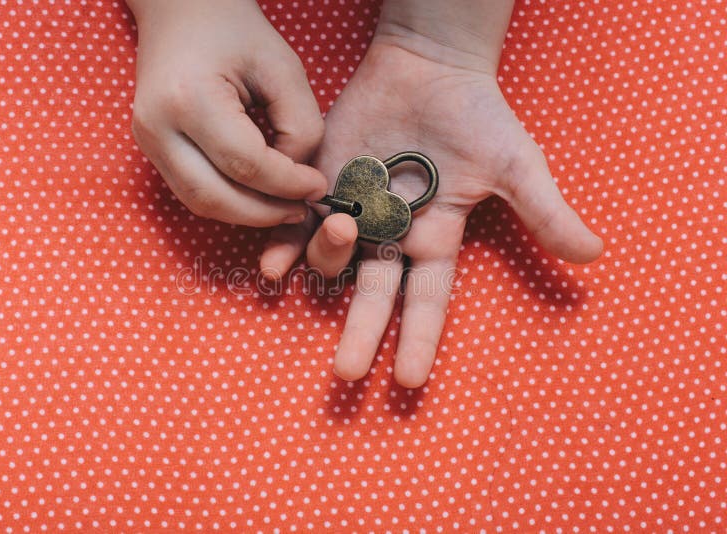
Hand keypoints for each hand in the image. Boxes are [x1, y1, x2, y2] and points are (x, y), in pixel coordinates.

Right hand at [127, 0, 326, 226]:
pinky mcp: (150, 148)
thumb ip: (301, 126)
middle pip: (215, 196)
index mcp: (189, 97)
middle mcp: (157, 125)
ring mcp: (146, 140)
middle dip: (265, 213)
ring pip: (199, 203)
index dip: (287, 184)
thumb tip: (297, 180)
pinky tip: (258, 196)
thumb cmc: (234, 30)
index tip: (317, 186)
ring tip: (283, 207)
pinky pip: (191, 192)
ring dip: (246, 215)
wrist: (182, 10)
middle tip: (301, 210)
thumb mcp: (283, 68)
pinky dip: (228, 202)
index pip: (245, 164)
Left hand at [262, 27, 602, 387]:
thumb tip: (593, 255)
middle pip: (375, 294)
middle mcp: (394, 234)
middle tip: (344, 376)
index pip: (427, 300)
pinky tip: (271, 267)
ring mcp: (357, 211)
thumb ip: (545, 211)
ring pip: (337, 258)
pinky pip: (300, 225)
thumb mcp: (516, 166)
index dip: (418, 339)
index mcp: (436, 239)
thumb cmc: (476, 114)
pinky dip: (286, 246)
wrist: (429, 66)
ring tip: (342, 234)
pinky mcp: (326, 183)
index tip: (408, 380)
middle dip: (361, 334)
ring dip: (329, 259)